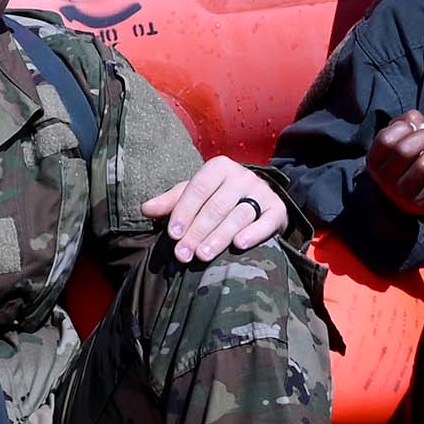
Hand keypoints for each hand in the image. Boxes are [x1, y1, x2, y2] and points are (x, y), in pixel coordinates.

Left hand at [145, 155, 290, 263]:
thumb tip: (145, 209)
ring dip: (219, 237)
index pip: (198, 189)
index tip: (173, 235)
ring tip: (203, 255)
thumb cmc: (218, 197)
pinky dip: (253, 233)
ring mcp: (262, 192)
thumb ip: (171, 202)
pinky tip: (239, 245)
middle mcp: (242, 176)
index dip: (184, 212)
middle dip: (197, 232)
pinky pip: (266, 222)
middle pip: (216, 206)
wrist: (257, 199)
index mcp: (219, 167)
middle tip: (183, 254)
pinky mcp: (277, 209)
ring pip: (238, 216)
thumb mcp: (194, 195)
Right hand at [366, 112, 423, 217]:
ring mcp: (402, 193)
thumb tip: (421, 123)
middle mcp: (384, 179)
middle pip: (405, 151)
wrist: (403, 197)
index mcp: (374, 161)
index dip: (403, 127)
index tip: (413, 127)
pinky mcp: (421, 202)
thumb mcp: (397, 138)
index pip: (386, 140)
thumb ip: (407, 121)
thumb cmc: (403, 159)